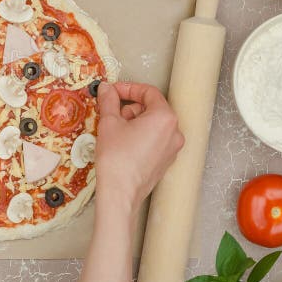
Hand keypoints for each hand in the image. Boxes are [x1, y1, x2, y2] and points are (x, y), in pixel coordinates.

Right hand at [94, 82, 183, 215]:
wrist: (120, 193)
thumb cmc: (117, 159)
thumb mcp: (109, 123)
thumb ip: (109, 100)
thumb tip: (106, 89)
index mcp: (165, 118)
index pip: (149, 92)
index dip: (128, 88)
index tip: (113, 91)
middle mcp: (174, 132)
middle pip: (152, 108)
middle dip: (130, 108)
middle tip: (112, 114)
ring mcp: (172, 149)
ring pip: (153, 124)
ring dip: (134, 122)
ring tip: (116, 132)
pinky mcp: (165, 161)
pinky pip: (154, 140)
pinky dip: (140, 136)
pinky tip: (123, 144)